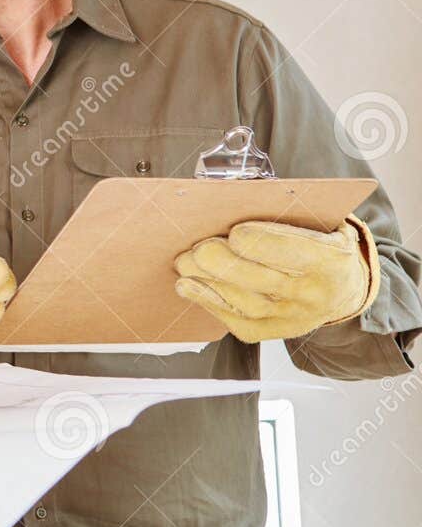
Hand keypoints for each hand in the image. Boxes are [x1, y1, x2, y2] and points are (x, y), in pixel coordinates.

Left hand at [174, 215, 378, 342]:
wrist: (341, 290)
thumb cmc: (320, 246)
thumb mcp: (320, 223)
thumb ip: (286, 211)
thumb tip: (236, 195)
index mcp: (331, 260)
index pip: (292, 251)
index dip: (260, 242)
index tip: (235, 232)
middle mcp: (313, 293)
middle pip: (262, 280)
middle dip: (224, 262)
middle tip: (199, 247)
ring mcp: (291, 317)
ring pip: (244, 302)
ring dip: (207, 281)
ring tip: (185, 262)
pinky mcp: (269, 331)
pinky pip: (234, 318)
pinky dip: (207, 300)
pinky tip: (188, 285)